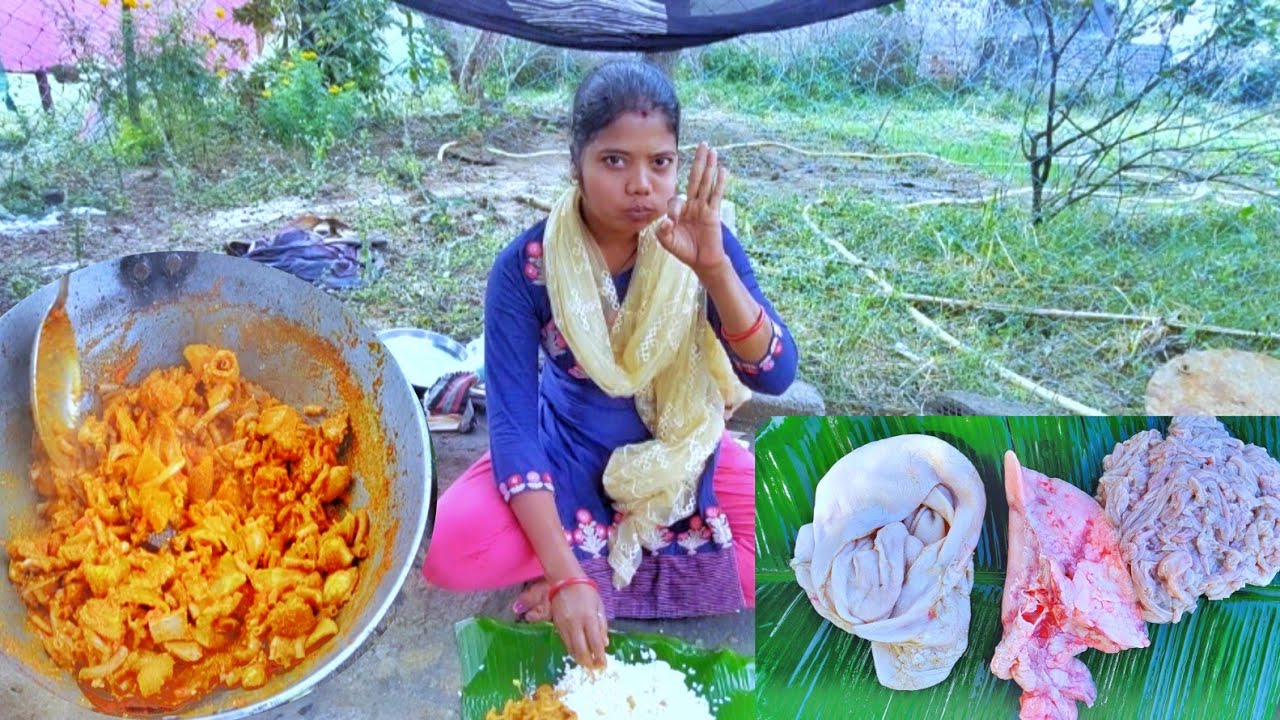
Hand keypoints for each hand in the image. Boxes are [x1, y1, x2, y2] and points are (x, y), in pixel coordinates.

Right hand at [551, 582, 608, 669]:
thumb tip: (605, 644)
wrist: (564, 581)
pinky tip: (577, 653)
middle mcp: (575, 624)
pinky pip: (565, 642)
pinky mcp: (557, 626)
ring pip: (571, 648)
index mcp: (588, 618)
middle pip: (581, 649)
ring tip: (587, 663)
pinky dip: (572, 650)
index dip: (599, 656)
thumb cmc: (586, 592)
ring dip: (579, 658)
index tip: (603, 665)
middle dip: (588, 662)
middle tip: (594, 668)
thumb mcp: (599, 606)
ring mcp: (564, 626)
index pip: (595, 642)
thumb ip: (602, 625)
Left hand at [656, 142, 730, 279]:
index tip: (672, 222)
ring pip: (706, 183)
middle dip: (699, 161)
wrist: (701, 261)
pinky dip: (719, 182)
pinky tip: (722, 169)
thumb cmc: (684, 250)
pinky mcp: (713, 214)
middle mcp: (693, 205)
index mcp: (681, 209)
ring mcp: (704, 208)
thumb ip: (663, 231)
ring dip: (710, 166)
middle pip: (696, 178)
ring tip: (713, 150)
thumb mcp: (667, 241)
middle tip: (703, 144)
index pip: (676, 199)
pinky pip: (715, 195)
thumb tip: (665, 221)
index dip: (673, 208)